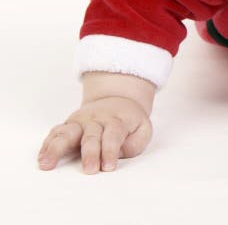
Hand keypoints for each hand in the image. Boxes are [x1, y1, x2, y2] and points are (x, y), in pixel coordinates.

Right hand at [38, 96, 152, 173]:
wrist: (117, 99)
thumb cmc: (130, 121)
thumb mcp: (143, 128)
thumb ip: (136, 142)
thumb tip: (120, 154)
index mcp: (117, 120)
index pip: (113, 135)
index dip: (111, 151)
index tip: (108, 167)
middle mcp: (97, 120)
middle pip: (91, 136)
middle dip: (90, 154)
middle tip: (89, 170)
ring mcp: (80, 121)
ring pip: (67, 133)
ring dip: (57, 148)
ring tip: (47, 164)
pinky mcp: (68, 124)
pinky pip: (56, 133)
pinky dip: (48, 145)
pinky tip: (42, 157)